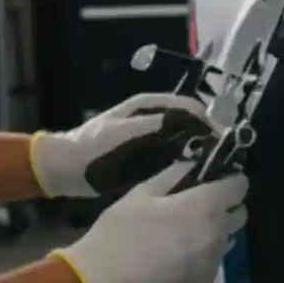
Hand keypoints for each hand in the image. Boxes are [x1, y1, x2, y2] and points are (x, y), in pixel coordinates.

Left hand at [30, 93, 213, 197]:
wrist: (62, 169)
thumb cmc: (90, 148)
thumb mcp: (122, 134)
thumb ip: (155, 125)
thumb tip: (191, 121)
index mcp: (149, 105)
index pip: (190, 107)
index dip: (208, 122)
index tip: (221, 143)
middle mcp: (153, 116)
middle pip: (190, 123)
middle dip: (206, 138)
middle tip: (220, 161)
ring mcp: (150, 135)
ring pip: (183, 139)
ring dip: (196, 151)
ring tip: (210, 170)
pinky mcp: (145, 152)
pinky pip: (172, 154)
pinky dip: (183, 162)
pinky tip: (191, 177)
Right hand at [51, 161, 247, 282]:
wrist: (103, 282)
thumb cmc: (120, 231)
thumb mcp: (142, 193)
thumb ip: (174, 174)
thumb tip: (193, 165)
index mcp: (204, 207)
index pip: (239, 186)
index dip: (230, 180)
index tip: (215, 180)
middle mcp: (216, 235)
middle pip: (239, 214)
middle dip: (226, 205)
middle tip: (199, 204)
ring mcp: (212, 262)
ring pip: (227, 239)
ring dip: (215, 231)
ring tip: (184, 232)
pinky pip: (213, 261)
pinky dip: (203, 254)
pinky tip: (176, 255)